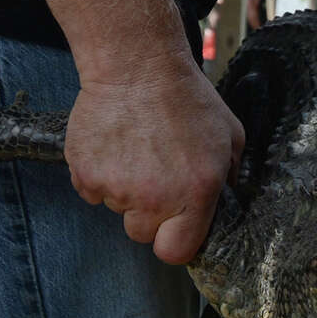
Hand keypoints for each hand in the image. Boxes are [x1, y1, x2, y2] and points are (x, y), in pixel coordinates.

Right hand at [65, 60, 244, 266]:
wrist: (137, 66)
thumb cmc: (186, 98)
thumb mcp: (229, 135)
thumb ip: (231, 176)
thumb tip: (226, 202)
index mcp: (196, 193)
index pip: (176, 252)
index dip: (175, 240)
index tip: (174, 225)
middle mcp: (155, 198)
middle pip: (142, 233)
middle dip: (148, 212)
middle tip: (154, 174)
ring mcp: (116, 188)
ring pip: (116, 208)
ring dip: (124, 188)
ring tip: (135, 148)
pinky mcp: (85, 173)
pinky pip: (91, 190)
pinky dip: (99, 174)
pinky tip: (114, 144)